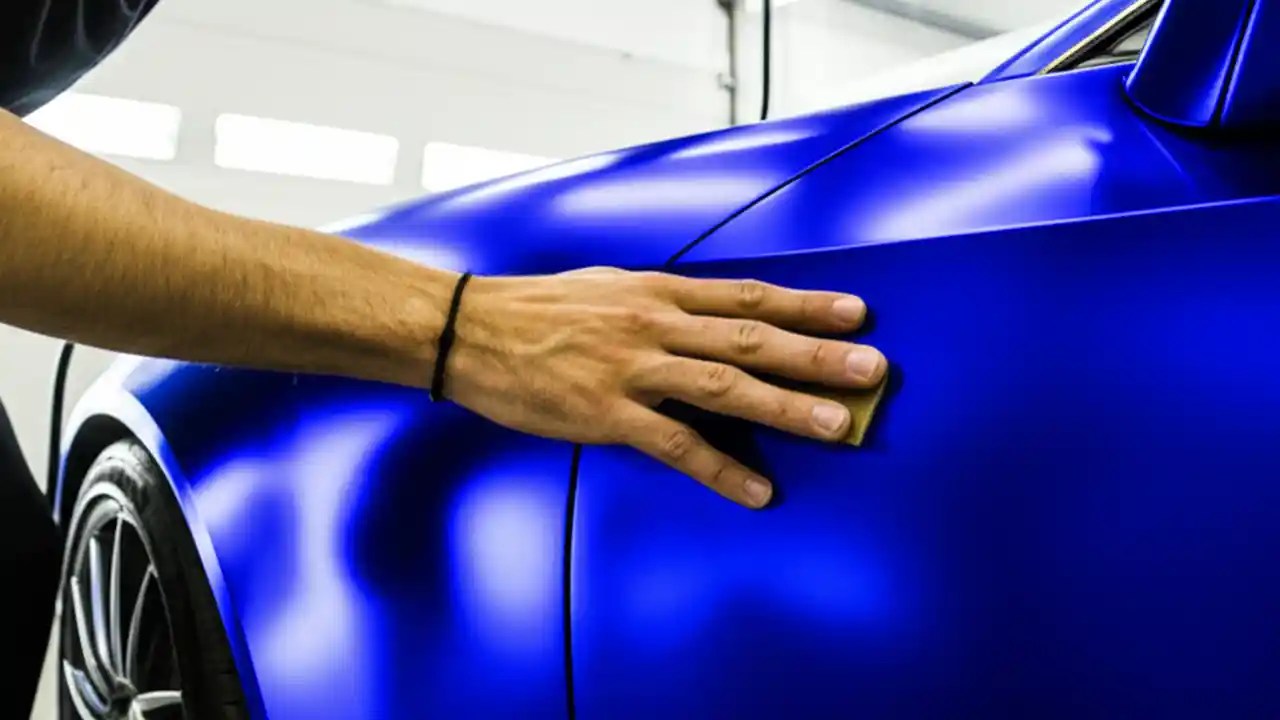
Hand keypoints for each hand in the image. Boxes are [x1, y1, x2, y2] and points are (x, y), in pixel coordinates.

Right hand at [445, 268, 885, 508]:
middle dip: (815, 353)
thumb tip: (708, 315)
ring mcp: (632, 370)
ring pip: (724, 387)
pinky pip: (675, 445)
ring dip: (784, 407)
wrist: (470, 330)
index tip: (855, 311)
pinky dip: (720, 470)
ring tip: (836, 426)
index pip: (747, 297)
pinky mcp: (607, 414)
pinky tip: (757, 492)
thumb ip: (662, 304)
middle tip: (871, 368)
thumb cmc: (538, 308)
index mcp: (658, 294)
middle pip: (750, 337)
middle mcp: (655, 326)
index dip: (805, 304)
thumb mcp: (608, 288)